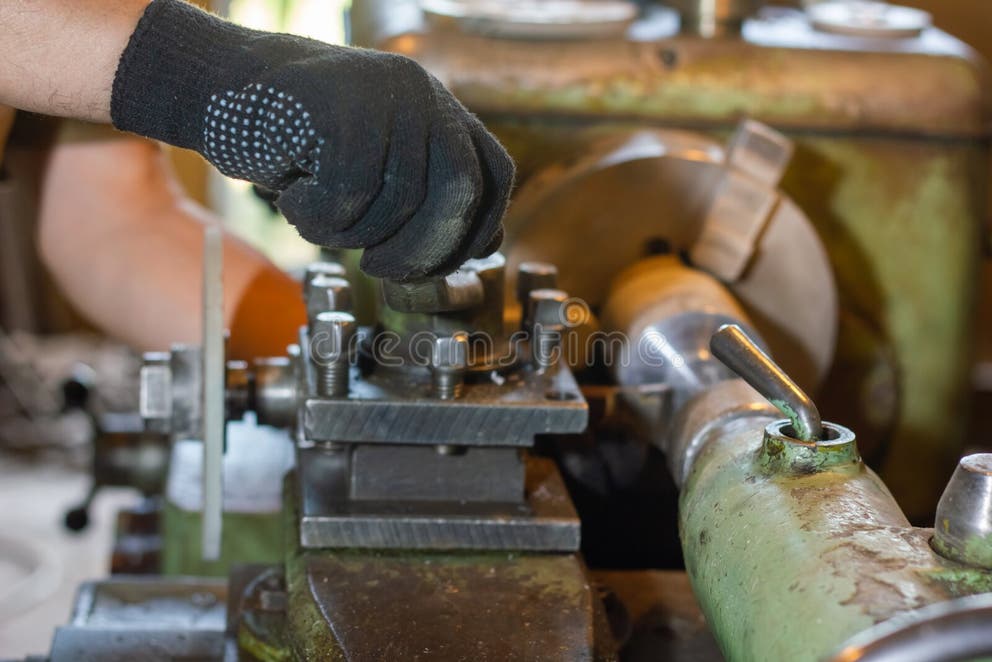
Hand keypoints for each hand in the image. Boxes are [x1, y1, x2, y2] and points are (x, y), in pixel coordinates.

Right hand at [111, 0, 513, 279]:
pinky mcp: (341, 107)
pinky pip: (347, 196)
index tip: (443, 265)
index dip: (476, 230)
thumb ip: (423, 194)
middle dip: (423, 249)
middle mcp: (422, 95)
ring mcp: (384, 96)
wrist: (219, 89)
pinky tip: (290, 194)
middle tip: (378, 271)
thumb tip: (478, 249)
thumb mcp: (374, 165)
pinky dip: (315, 217)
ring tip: (314, 215)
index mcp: (439, 109)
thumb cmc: (298, 140)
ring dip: (350, 233)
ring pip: (399, 202)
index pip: (493, 175)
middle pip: (459, 192)